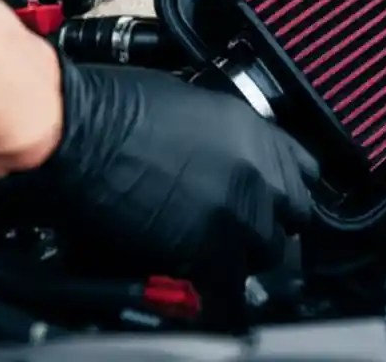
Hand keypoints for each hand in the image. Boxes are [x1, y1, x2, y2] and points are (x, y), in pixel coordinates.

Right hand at [37, 61, 318, 273]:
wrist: (78, 132)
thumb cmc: (115, 106)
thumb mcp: (192, 103)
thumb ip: (227, 137)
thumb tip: (229, 157)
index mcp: (255, 132)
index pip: (306, 172)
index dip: (288, 188)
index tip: (279, 198)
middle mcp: (256, 172)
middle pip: (294, 217)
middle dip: (272, 224)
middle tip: (246, 230)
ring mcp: (235, 212)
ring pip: (267, 253)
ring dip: (247, 254)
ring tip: (220, 253)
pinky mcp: (206, 248)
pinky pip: (231, 279)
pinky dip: (220, 281)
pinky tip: (203, 274)